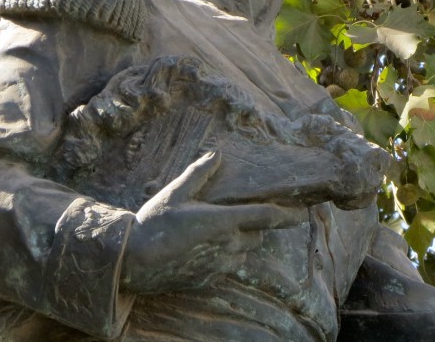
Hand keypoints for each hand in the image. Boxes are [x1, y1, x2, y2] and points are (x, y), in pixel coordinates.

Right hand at [119, 152, 304, 293]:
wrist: (134, 260)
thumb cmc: (155, 222)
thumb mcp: (176, 192)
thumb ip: (199, 173)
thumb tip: (216, 154)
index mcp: (224, 221)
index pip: (265, 216)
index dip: (286, 214)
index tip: (301, 212)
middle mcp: (228, 244)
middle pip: (257, 236)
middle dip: (256, 227)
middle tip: (244, 216)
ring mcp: (219, 265)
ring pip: (244, 253)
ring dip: (241, 243)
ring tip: (223, 232)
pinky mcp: (209, 279)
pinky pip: (228, 267)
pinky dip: (226, 257)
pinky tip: (207, 250)